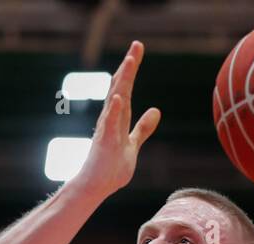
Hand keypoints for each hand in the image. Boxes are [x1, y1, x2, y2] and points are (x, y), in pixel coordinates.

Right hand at [71, 41, 161, 199]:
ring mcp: (106, 129)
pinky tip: (118, 96)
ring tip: (129, 62)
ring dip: (123, 81)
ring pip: (116, 100)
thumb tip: (156, 111)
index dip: (132, 69)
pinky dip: (113, 110)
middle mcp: (111, 119)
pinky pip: (109, 124)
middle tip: (136, 45)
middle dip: (129, 67)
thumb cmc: (111, 168)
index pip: (126, 88)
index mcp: (118, 118)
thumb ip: (143, 128)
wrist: (97, 188)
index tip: (137, 49)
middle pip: (121, 87)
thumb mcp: (133, 144)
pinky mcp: (104, 143)